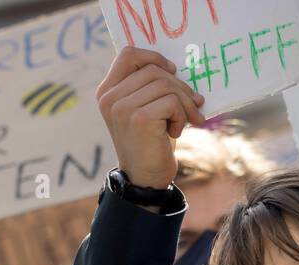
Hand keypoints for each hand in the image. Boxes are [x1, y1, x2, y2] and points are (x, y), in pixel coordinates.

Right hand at [96, 47, 204, 191]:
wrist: (144, 177)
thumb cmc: (150, 140)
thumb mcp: (144, 107)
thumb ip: (148, 85)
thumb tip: (176, 64)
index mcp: (106, 92)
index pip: (128, 54)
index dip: (154, 57)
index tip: (171, 71)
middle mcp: (109, 98)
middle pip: (154, 69)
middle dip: (180, 86)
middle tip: (192, 104)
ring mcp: (121, 108)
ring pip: (166, 84)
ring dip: (184, 103)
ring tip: (183, 121)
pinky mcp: (138, 118)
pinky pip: (172, 101)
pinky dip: (182, 116)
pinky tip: (174, 132)